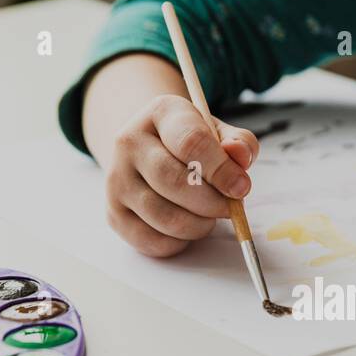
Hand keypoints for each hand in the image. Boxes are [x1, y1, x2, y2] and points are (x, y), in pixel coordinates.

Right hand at [103, 95, 259, 256]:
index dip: (221, 170)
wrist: (148, 151)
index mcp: (160, 113)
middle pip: (173, 181)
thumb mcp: (218, 133)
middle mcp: (129, 142)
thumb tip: (239, 156)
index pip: (191, 142)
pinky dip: (179, 242)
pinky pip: (152, 241)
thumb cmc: (190, 144)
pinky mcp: (114, 213)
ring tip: (209, 216)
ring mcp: (117, 179)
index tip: (241, 188)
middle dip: (211, 202)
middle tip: (229, 207)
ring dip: (198, 225)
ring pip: (164, 217)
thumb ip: (238, 144)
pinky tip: (187, 227)